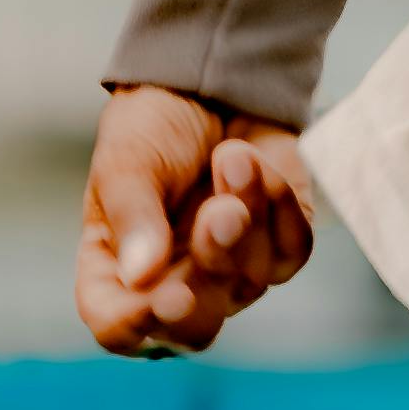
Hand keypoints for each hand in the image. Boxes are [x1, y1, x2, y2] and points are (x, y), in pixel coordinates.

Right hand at [80, 86, 315, 353]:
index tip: (163, 296)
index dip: (137, 324)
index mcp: (117, 271)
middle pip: (196, 329)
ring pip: (250, 283)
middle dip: (212, 271)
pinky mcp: (281, 249)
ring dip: (246, 215)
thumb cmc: (153, 126)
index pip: (117, 327)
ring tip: (230, 156)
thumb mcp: (126, 161)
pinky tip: (257, 164)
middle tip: (220, 213)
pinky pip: (292, 252)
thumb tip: (140, 277)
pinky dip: (279, 207)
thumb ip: (132, 218)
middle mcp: (174, 284)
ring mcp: (231, 273)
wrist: (208, 81)